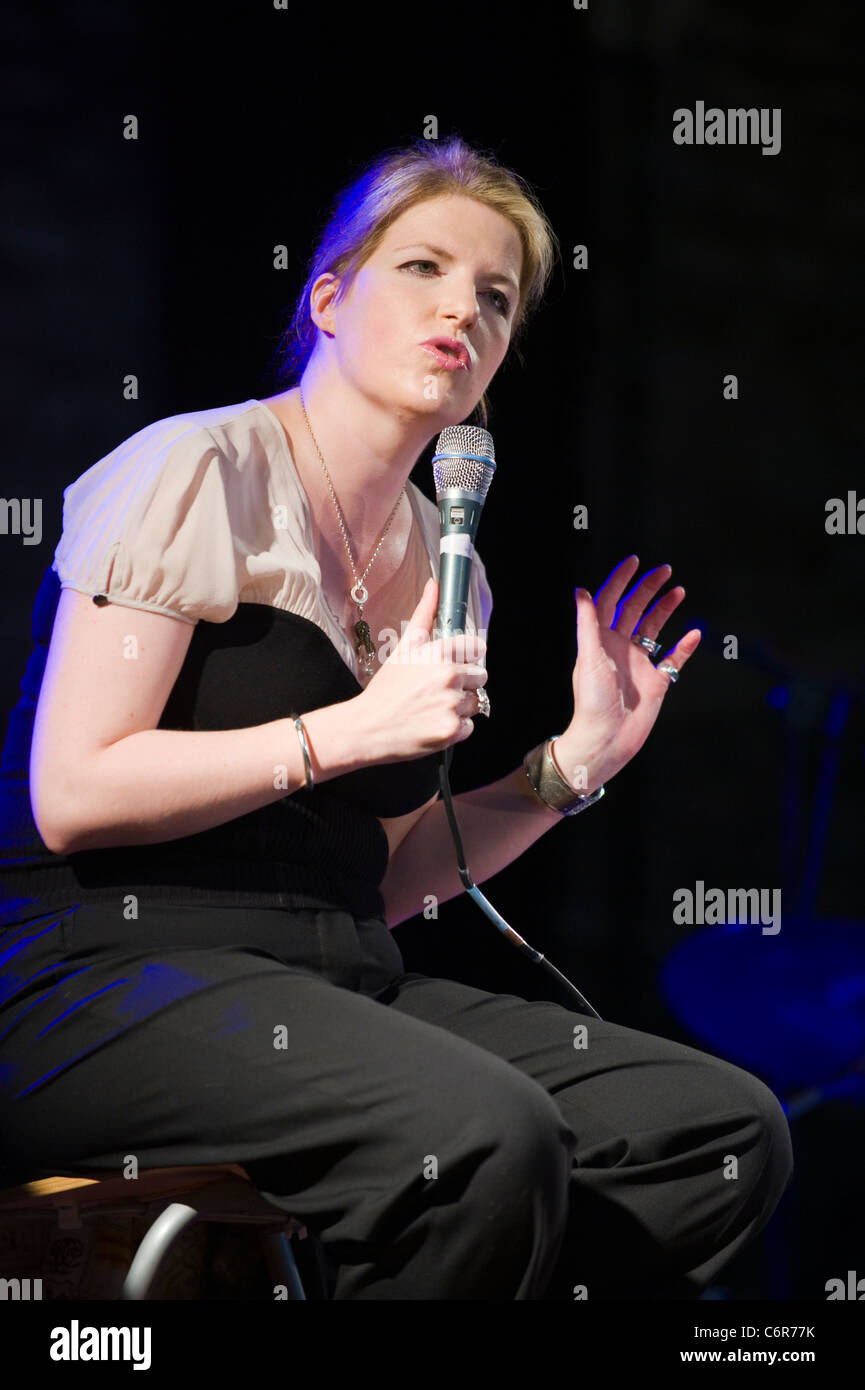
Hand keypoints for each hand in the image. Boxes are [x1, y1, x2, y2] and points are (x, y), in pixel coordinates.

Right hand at [353, 578, 487, 763]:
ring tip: (434, 708)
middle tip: (438, 691)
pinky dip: (456, 728)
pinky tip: (433, 723)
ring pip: (476, 703)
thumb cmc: (385, 689)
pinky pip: (470, 727)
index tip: (458, 663)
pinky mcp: (452, 730)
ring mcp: (452, 705)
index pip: (477, 647)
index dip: (468, 656)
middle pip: (480, 677)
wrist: (367, 728)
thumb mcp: (403, 648)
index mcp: (438, 653)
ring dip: (460, 707)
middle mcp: (448, 676)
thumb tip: (434, 584)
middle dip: (464, 683)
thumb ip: (424, 614)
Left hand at [552, 556, 700, 792]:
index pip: (611, 602)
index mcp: (601, 640)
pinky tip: (695, 634)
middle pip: (634, 610)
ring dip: (665, 610)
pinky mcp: (657, 683)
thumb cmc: (592, 700)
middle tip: (664, 570)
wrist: (606, 738)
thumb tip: (581, 590)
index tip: (635, 562)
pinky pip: (674, 660)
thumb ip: (588, 623)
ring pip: (655, 629)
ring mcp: (639, 664)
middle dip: (648, 589)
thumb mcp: (588, 657)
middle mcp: (620, 648)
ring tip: (679, 591)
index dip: (621, 580)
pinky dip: (685, 647)